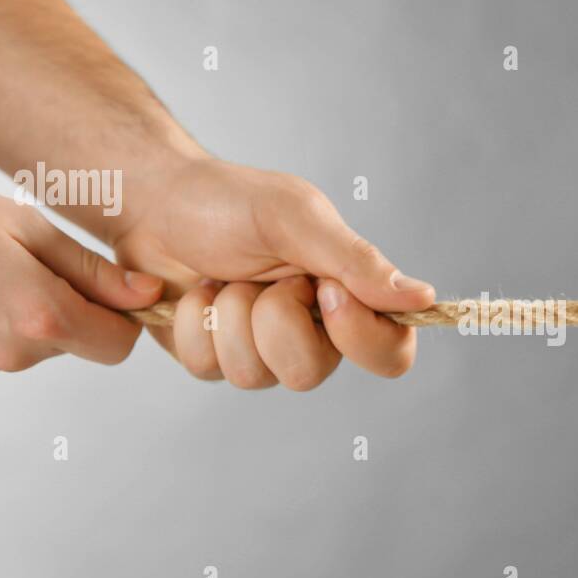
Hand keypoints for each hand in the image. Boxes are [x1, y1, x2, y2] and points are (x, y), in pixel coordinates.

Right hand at [0, 167, 162, 376]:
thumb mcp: (21, 225)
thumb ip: (92, 271)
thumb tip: (147, 296)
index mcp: (39, 319)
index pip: (117, 347)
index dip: (116, 316)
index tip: (99, 287)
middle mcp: (8, 355)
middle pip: (67, 342)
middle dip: (59, 306)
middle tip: (17, 256)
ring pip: (23, 344)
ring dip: (13, 311)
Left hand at [110, 155, 434, 389]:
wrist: (153, 201)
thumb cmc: (230, 200)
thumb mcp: (296, 218)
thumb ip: (357, 261)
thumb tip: (424, 298)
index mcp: (348, 296)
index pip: (391, 353)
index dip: (361, 337)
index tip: (323, 290)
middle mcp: (313, 332)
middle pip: (310, 374)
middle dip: (271, 319)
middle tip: (258, 276)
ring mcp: (261, 350)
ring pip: (254, 376)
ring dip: (228, 317)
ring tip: (222, 277)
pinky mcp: (214, 357)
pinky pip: (207, 368)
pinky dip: (193, 322)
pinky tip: (194, 292)